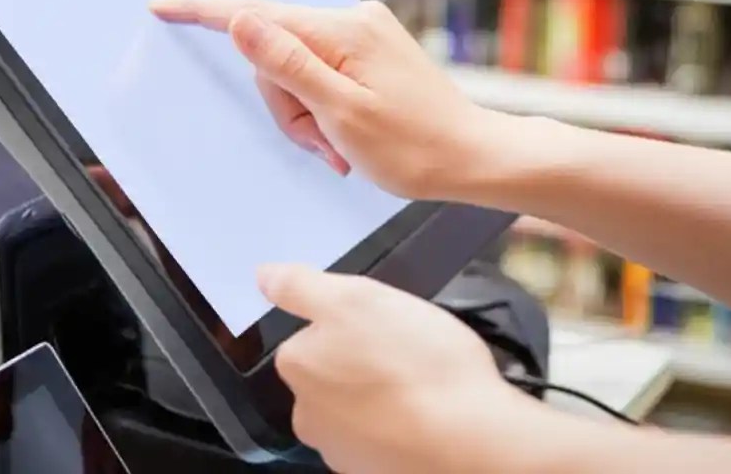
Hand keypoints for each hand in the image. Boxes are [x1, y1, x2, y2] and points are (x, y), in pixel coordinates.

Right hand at [149, 0, 497, 199]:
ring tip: (341, 148)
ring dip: (308, 117)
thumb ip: (288, 65)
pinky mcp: (371, 53)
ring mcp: (364, 36)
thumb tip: (241, 20)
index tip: (164, 6)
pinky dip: (324, 112)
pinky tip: (348, 138)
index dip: (205, 12)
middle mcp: (353, 22)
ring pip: (297, 73)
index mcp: (343, 32)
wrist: (473, 159)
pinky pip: (322, 77)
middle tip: (321, 143)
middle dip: (287, 107)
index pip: (257, 15)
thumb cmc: (417, 148)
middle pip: (276, 56)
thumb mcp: (342, 113)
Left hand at [259, 264, 554, 473]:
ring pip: (357, 411)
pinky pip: (382, 441)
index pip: (313, 336)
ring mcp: (340, 452)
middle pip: (332, 376)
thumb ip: (302, 286)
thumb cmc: (412, 360)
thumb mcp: (357, 298)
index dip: (351, 325)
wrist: (467, 439)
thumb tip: (262, 276)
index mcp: (298, 366)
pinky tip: (428, 418)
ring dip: (381, 399)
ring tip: (424, 386)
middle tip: (408, 353)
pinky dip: (399, 429)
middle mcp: (307, 414)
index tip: (385, 325)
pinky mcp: (372, 473)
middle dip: (362, 365)